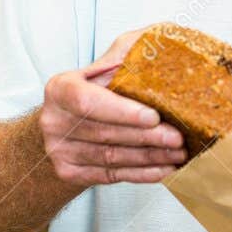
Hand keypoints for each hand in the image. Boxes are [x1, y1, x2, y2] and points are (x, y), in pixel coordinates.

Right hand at [38, 28, 185, 187]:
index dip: (122, 112)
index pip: (88, 101)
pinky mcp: (69, 172)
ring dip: (150, 158)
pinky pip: (111, 176)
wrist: (67, 122)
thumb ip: (125, 55)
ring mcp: (59, 150)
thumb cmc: (93, 89)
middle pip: (104, 133)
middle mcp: (53, 120)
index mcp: (60, 88)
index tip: (154, 116)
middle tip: (177, 138)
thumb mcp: (107, 63)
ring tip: (178, 153)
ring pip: (111, 157)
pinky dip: (141, 174)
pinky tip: (163, 168)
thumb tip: (153, 55)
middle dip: (146, 137)